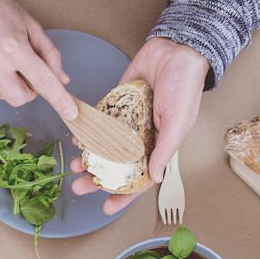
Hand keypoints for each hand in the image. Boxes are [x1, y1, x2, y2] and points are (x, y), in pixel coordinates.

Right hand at [0, 0, 76, 116]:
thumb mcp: (30, 25)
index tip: (70, 113)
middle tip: (27, 74)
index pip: (42, 81)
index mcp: (14, 48)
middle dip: (29, 92)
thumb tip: (61, 78)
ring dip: (10, 84)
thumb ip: (49, 53)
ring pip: (3, 95)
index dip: (59, 99)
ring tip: (4, 60)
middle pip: (20, 98)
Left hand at [69, 37, 207, 213]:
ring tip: (74, 165)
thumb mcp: (178, 122)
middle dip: (96, 179)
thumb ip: (164, 150)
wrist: (175, 50)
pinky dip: (87, 132)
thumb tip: (153, 178)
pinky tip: (77, 139)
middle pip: (115, 166)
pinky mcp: (115, 104)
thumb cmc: (185, 86)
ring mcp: (126, 122)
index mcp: (158, 145)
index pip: (139, 178)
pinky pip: (98, 122)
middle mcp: (140, 137)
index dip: (123, 196)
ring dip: (88, 158)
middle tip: (79, 187)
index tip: (106, 208)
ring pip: (103, 147)